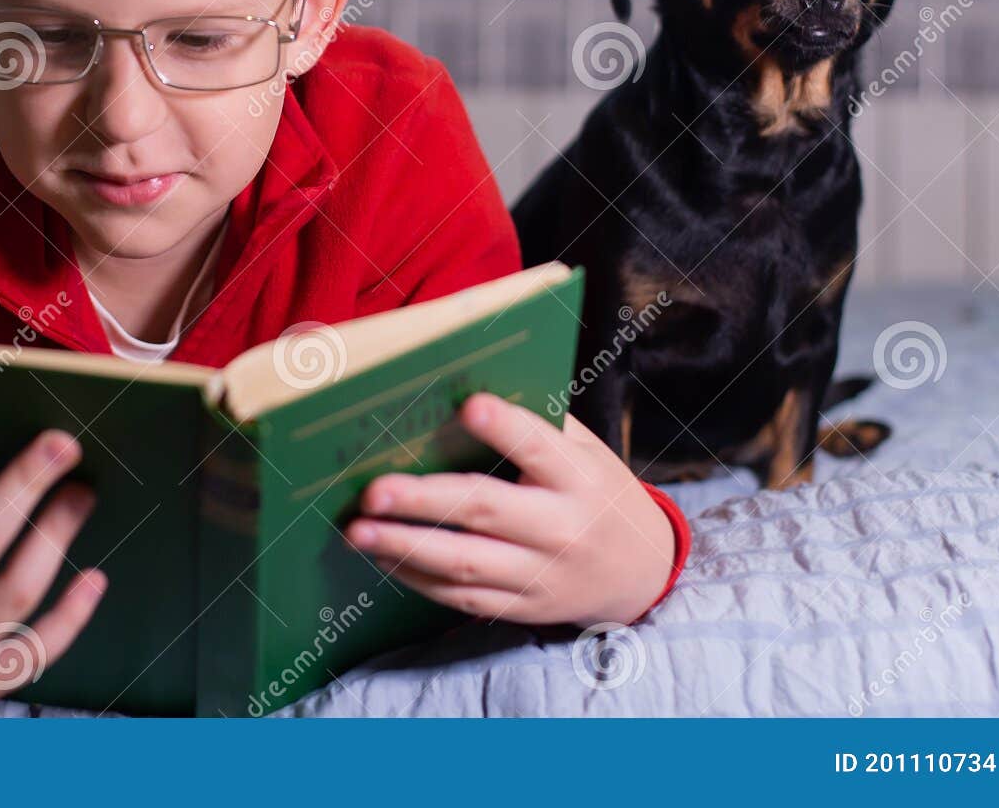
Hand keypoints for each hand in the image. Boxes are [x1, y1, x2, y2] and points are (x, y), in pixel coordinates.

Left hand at [345, 393, 674, 626]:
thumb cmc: (598, 491)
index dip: (505, 428)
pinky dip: (417, 577)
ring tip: (356, 530)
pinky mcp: (524, 607)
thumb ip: (538, 424)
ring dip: (404, 546)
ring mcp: (542, 573)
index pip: (538, 447)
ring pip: (464, 563)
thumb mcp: (587, 451)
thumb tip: (464, 391)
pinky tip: (383, 556)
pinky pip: (462, 598)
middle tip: (372, 490)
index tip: (468, 406)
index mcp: (579, 477)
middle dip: (423, 501)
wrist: (642, 571)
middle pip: (484, 510)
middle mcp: (562, 527)